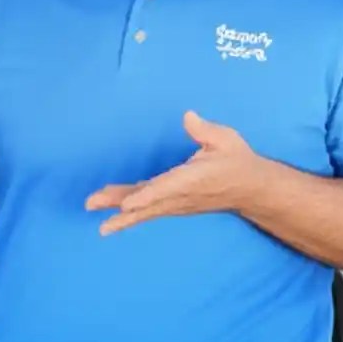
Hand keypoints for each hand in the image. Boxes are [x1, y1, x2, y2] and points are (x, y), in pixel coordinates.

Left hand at [85, 111, 265, 234]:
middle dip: (118, 203)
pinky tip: (112, 220)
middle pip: (146, 201)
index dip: (147, 195)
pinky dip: (130, 216)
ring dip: (120, 215)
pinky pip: (149, 211)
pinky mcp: (174, 206)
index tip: (127, 204)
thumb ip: (205, 130)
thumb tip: (188, 116)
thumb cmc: (236, 160)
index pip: (166, 188)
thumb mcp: (225, 140)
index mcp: (193, 178)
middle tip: (92, 204)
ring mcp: (177, 204)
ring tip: (99, 224)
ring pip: (145, 210)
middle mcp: (182, 195)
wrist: (251, 188)